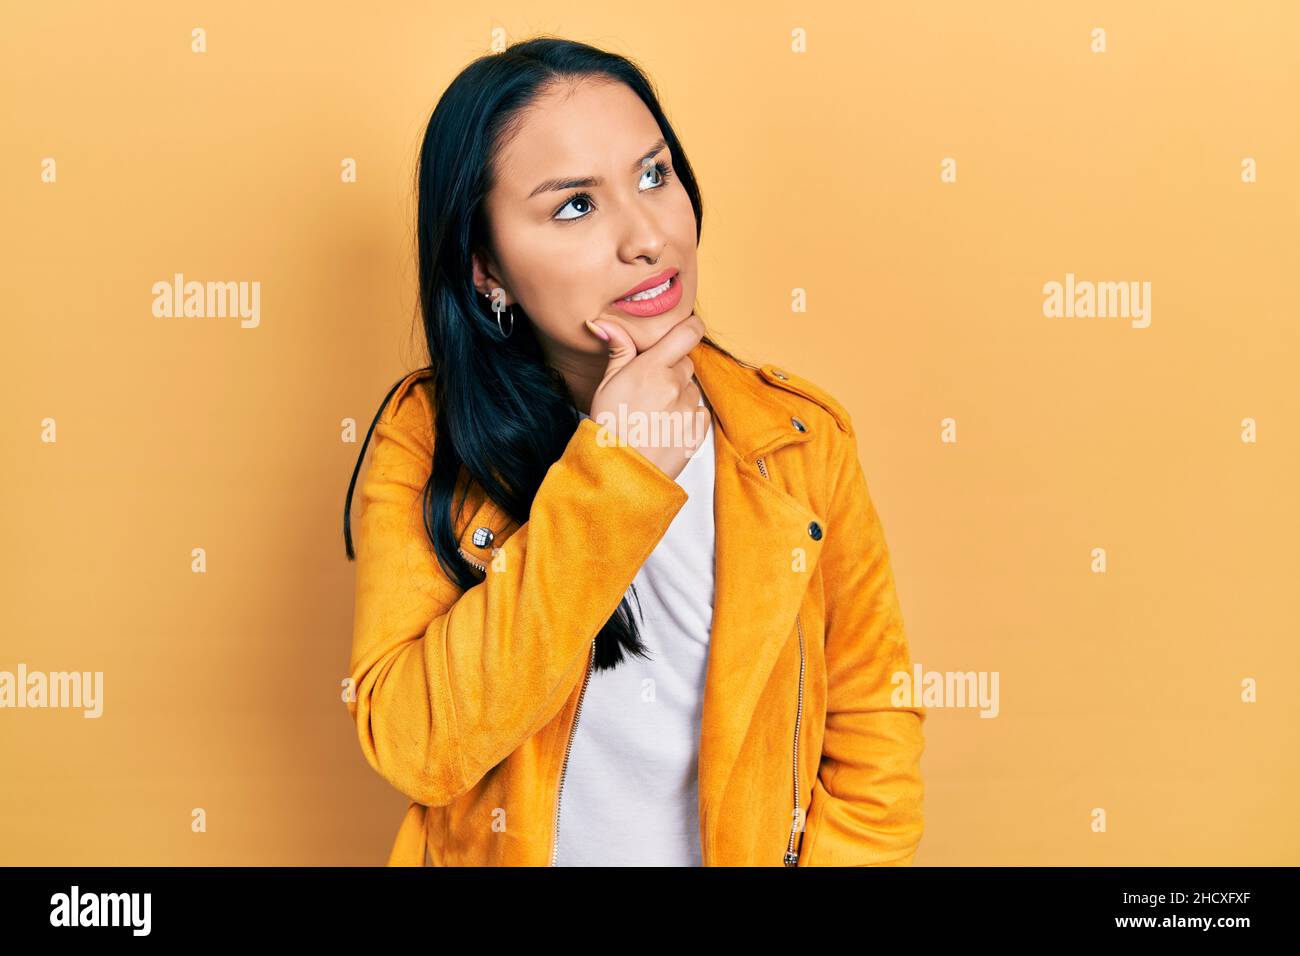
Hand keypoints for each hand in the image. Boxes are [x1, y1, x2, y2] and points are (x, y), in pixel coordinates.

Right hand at [587, 312, 708, 481]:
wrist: (618, 473)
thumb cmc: (608, 429)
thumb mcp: (607, 384)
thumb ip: (618, 350)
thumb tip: (605, 323)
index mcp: (652, 368)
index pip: (688, 332)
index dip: (689, 328)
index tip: (684, 331)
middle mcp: (674, 385)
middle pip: (686, 363)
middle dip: (672, 370)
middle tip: (650, 389)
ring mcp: (689, 409)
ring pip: (691, 389)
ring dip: (679, 395)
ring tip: (654, 414)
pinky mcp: (697, 430)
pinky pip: (699, 413)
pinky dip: (686, 417)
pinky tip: (664, 427)